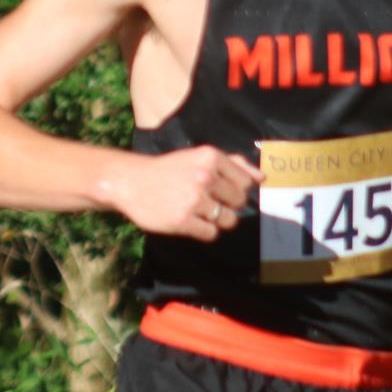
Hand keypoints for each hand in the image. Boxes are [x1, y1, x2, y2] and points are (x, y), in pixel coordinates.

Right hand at [104, 146, 260, 241]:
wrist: (129, 181)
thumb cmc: (168, 169)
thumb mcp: (198, 158)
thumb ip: (232, 163)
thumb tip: (262, 178)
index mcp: (210, 157)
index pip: (245, 183)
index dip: (235, 189)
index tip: (218, 189)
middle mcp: (204, 177)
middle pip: (239, 203)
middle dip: (226, 205)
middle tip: (205, 201)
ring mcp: (193, 200)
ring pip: (228, 221)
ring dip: (216, 220)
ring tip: (197, 211)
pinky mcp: (182, 220)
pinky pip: (210, 233)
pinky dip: (202, 230)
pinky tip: (188, 220)